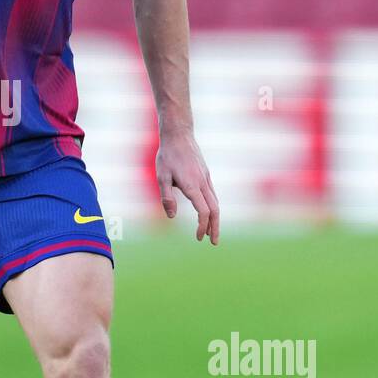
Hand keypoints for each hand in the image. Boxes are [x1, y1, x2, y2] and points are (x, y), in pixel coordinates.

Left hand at [155, 127, 219, 243]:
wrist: (179, 134)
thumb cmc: (167, 155)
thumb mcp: (161, 176)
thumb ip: (167, 197)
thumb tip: (172, 216)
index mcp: (192, 186)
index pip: (203, 211)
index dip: (202, 227)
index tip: (198, 238)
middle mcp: (203, 183)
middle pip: (215, 210)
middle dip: (215, 228)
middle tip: (213, 243)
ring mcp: (206, 178)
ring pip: (216, 203)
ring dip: (215, 219)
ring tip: (211, 232)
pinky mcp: (206, 174)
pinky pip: (213, 195)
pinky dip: (213, 208)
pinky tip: (208, 213)